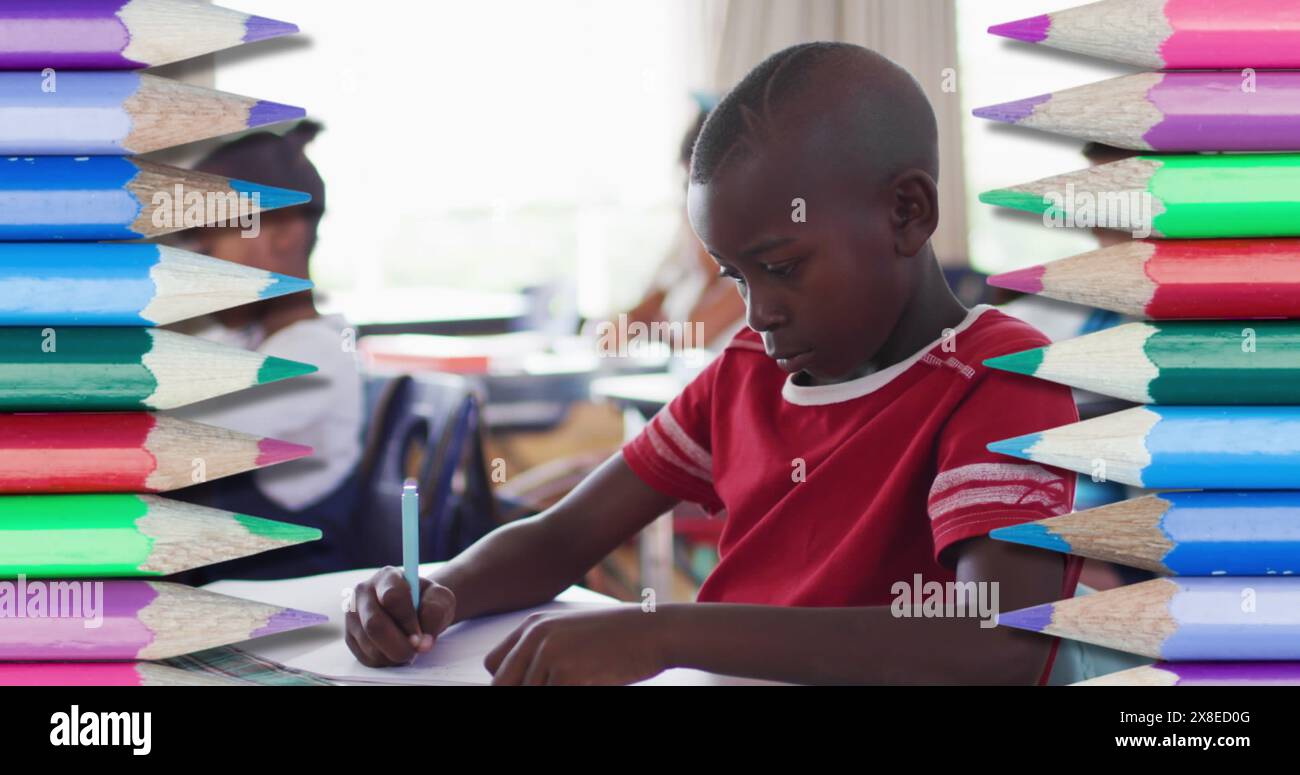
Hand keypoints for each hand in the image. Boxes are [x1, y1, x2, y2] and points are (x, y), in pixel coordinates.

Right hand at [345, 566, 456, 666]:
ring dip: (394, 655)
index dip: (408, 621)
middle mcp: (363, 592)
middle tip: (416, 652)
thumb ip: (436, 613)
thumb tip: (423, 641)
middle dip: (399, 645)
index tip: (422, 637)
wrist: (415, 609)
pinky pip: (366, 657)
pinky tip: (396, 651)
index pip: (392, 597)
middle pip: (374, 624)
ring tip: (409, 649)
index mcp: (387, 577)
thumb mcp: (441, 600)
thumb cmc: (427, 602)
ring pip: (369, 645)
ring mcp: (352, 614)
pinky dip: (385, 662)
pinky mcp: (350, 636)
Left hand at [484, 605, 668, 684]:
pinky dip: (573, 695)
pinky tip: (592, 683)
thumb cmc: (618, 637)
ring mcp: (551, 656)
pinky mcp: (568, 677)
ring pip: (530, 693)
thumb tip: (522, 680)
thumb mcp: (571, 633)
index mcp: (534, 626)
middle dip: (524, 692)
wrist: (655, 631)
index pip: (494, 666)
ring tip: (583, 679)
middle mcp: (536, 638)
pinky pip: (554, 698)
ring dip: (553, 692)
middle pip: (504, 686)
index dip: (509, 682)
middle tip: (560, 684)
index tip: (531, 684)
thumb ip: (542, 651)